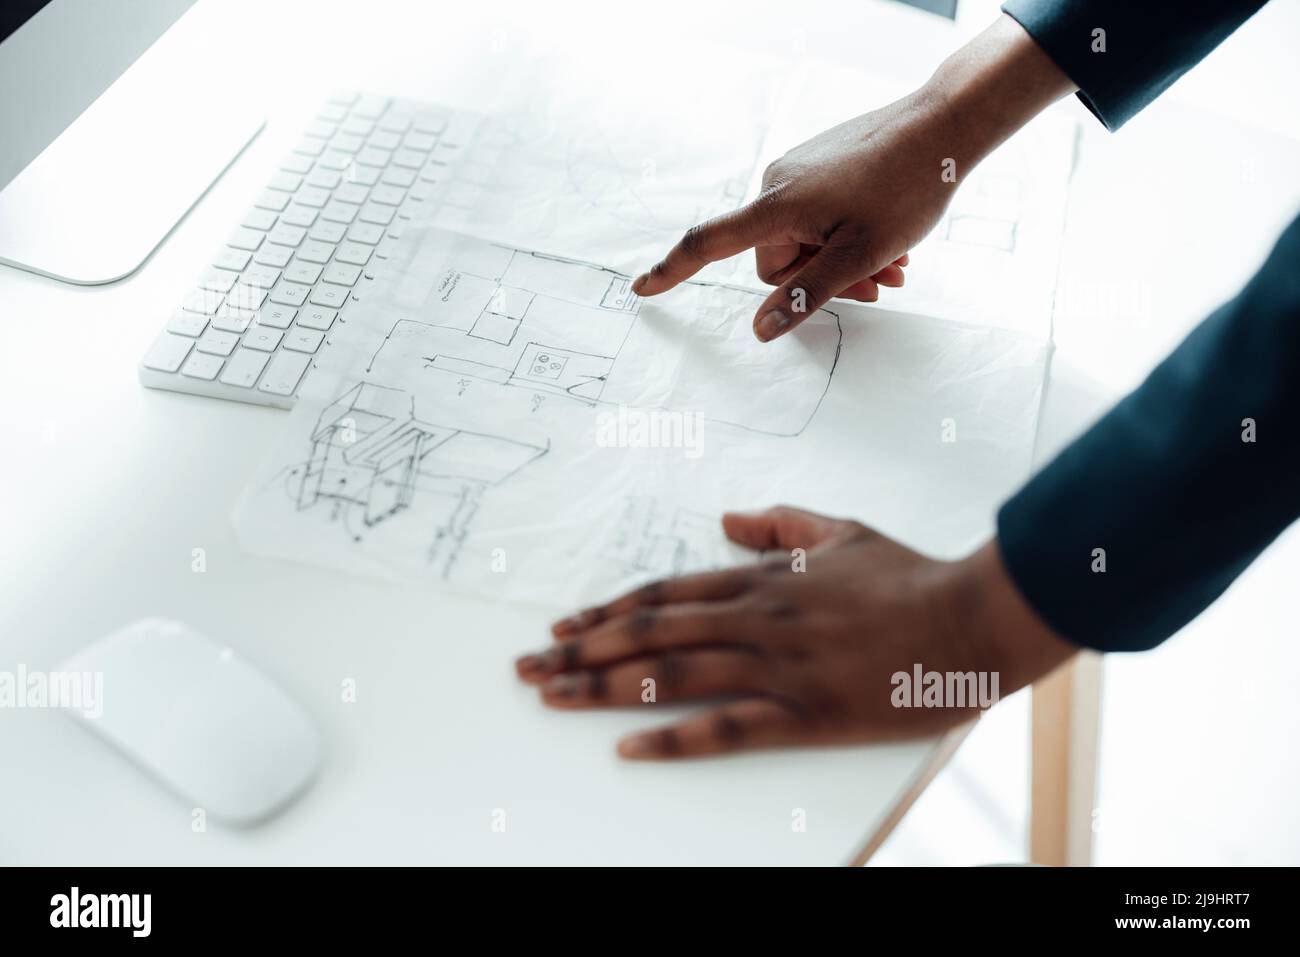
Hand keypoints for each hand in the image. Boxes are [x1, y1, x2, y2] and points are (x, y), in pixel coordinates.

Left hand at [515, 506, 1073, 758]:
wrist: (972, 619)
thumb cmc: (909, 575)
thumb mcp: (841, 531)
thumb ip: (780, 523)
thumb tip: (727, 521)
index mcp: (765, 577)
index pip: (666, 592)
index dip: (608, 610)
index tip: (564, 626)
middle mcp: (758, 617)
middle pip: (651, 631)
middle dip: (581, 651)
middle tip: (529, 668)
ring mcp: (779, 665)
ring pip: (673, 674)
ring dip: (605, 688)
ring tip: (552, 699)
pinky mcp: (806, 713)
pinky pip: (727, 727)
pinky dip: (674, 738)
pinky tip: (628, 748)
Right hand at [632, 94, 937, 341]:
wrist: (943, 124)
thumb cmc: (906, 188)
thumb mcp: (858, 255)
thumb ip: (807, 296)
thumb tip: (760, 330)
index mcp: (777, 206)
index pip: (709, 244)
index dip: (673, 271)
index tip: (643, 289)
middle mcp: (779, 184)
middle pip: (778, 259)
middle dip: (820, 279)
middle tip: (877, 286)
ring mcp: (801, 173)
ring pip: (807, 241)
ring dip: (843, 261)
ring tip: (894, 266)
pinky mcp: (823, 167)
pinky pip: (822, 217)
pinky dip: (849, 236)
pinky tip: (889, 242)